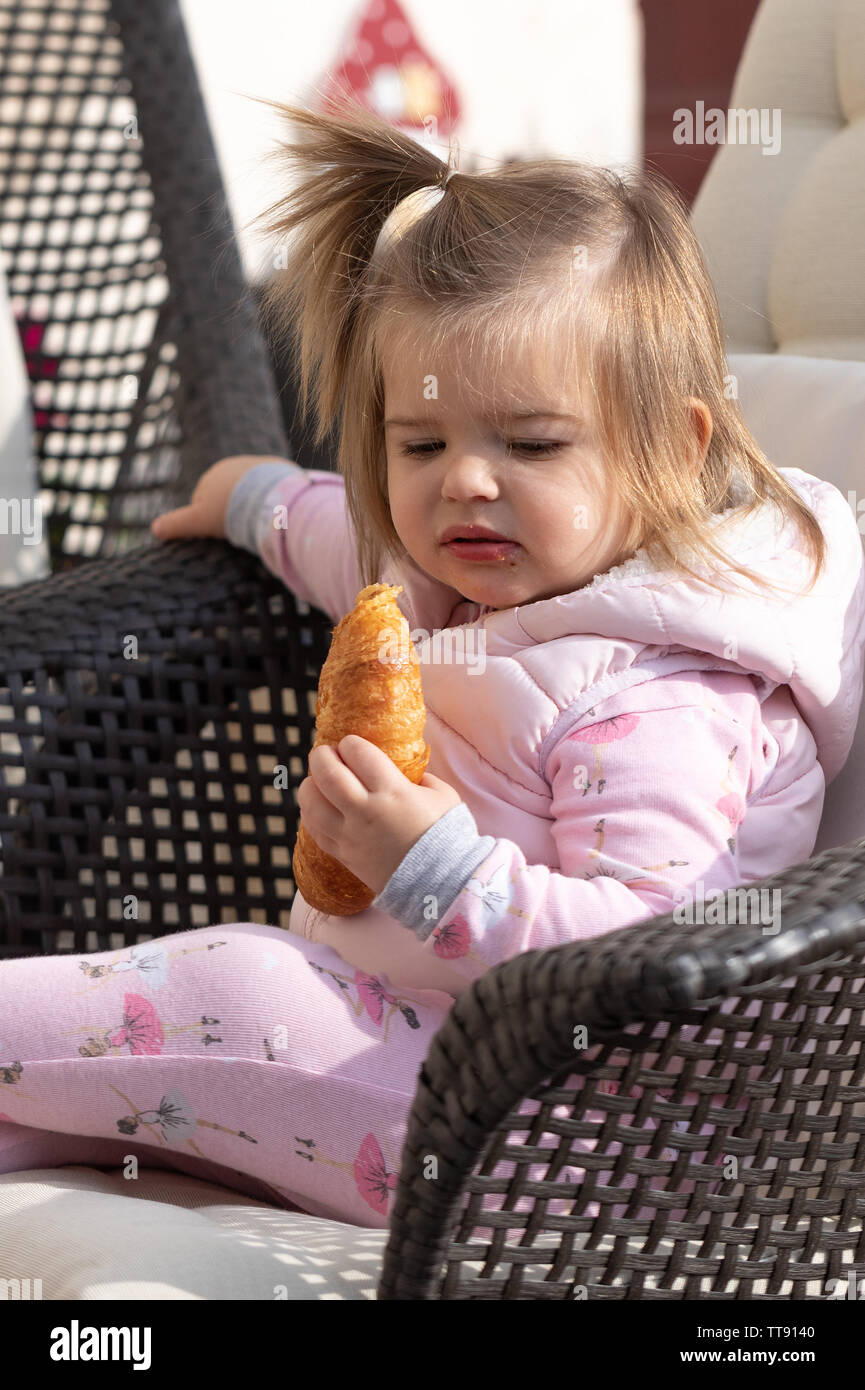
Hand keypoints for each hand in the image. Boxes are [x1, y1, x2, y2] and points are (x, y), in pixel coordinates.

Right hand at [150, 455, 287, 541]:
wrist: (270, 497)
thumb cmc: (231, 510)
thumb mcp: (198, 521)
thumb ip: (176, 524)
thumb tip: (154, 530)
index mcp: (212, 475)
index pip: (204, 499)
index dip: (209, 518)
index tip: (219, 532)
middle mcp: (234, 465)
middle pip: (228, 493)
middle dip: (231, 509)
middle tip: (239, 529)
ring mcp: (258, 466)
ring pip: (250, 490)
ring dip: (251, 504)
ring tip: (257, 522)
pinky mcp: (280, 470)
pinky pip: (271, 487)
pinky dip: (270, 498)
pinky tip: (274, 512)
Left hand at [297, 735, 462, 895]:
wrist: (442, 884)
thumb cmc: (447, 836)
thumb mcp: (443, 795)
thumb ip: (419, 777)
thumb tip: (402, 770)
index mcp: (392, 791)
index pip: (358, 753)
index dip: (351, 743)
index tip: (352, 744)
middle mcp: (366, 811)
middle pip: (327, 773)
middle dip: (321, 755)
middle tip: (326, 753)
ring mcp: (351, 836)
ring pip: (311, 803)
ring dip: (310, 785)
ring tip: (317, 780)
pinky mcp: (344, 856)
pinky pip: (315, 831)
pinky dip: (311, 814)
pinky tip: (317, 807)